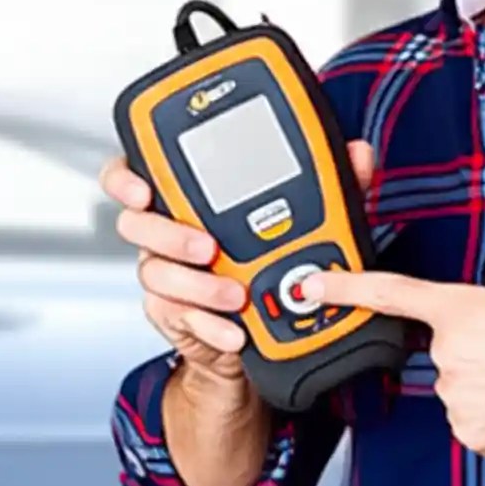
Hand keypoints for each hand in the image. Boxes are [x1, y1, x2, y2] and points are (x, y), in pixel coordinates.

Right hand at [99, 142, 376, 395]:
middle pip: (136, 224)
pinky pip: (179, 318)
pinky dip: (210, 326)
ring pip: (156, 273)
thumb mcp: (309, 219)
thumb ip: (331, 183)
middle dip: (168, 234)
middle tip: (208, 248)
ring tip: (235, 294)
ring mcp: (169, 275)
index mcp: (190, 198)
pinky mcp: (176, 316)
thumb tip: (358, 153)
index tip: (144, 188)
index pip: (138, 172)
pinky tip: (236, 331)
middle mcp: (169, 233)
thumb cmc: (274, 260)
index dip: (126, 177)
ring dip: (198, 285)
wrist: (262, 332)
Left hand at [301, 267, 484, 463]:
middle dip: (476, 348)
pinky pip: (476, 420)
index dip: (345, 288)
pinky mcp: (473, 436)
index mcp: (461, 310)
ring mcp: (459, 400)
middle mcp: (451, 356)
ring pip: (463, 387)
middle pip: (446, 350)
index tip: (313, 286)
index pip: (389, 294)